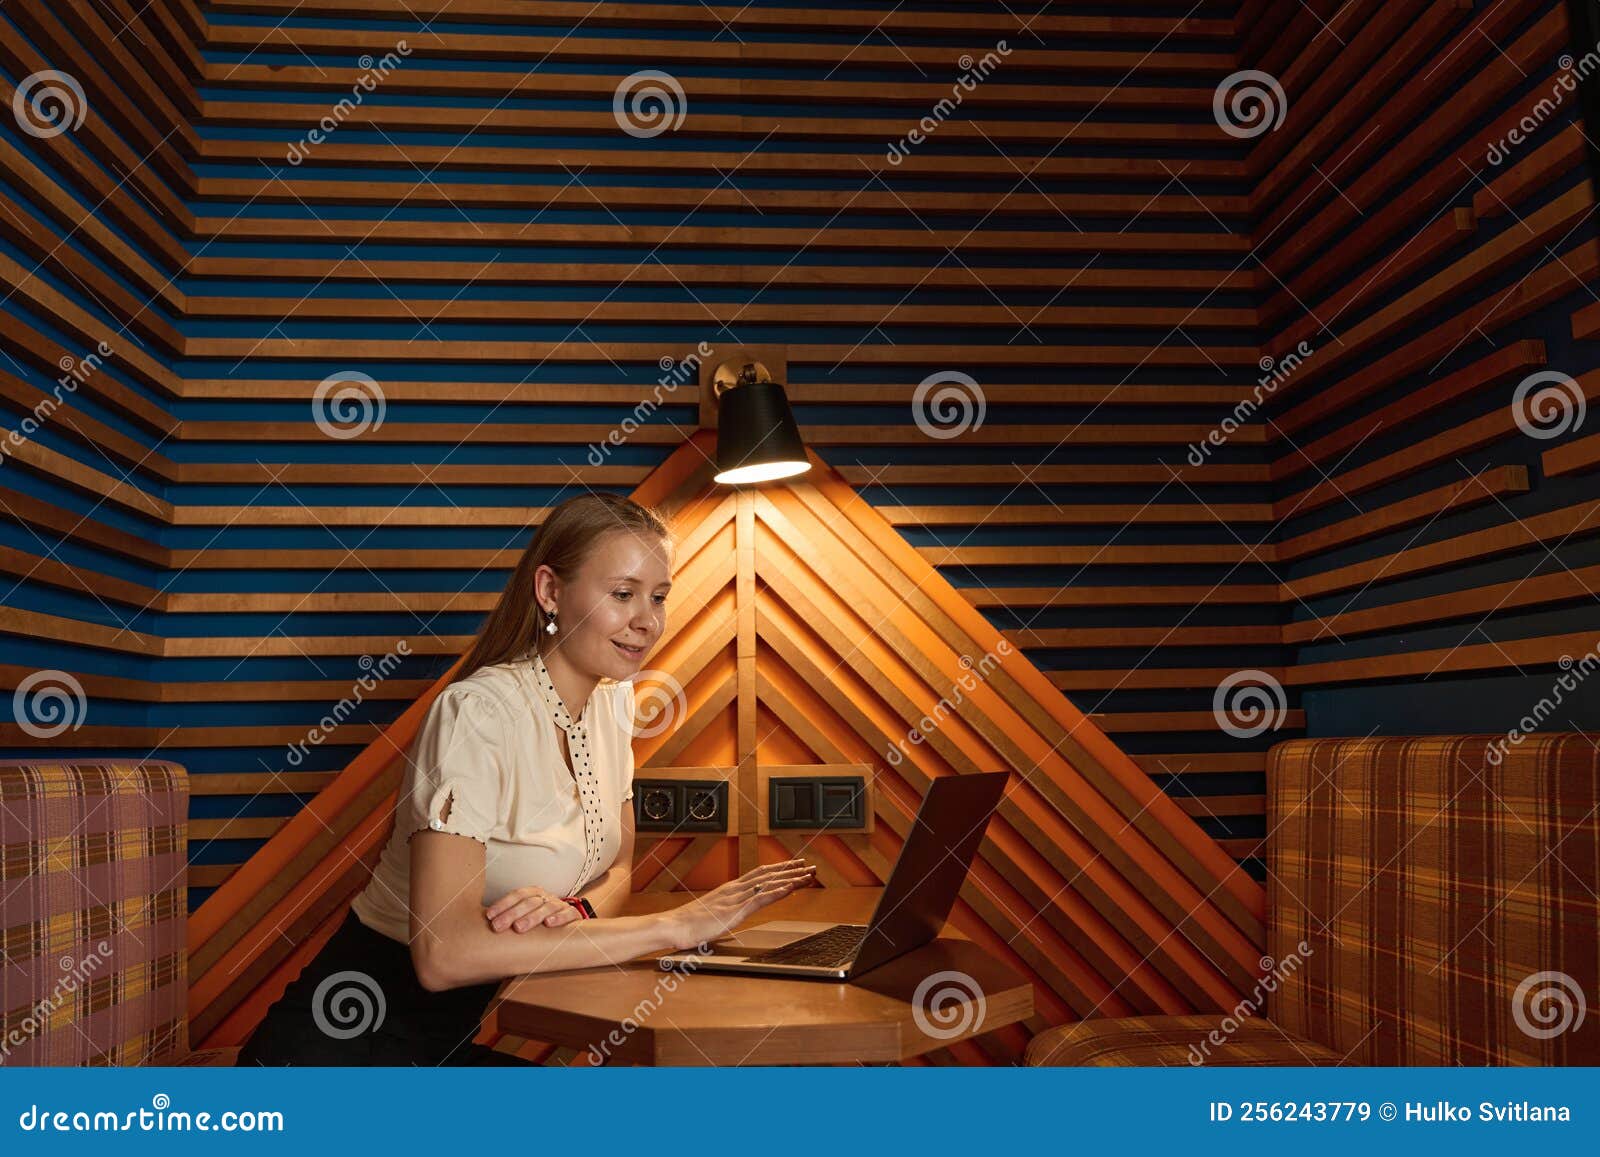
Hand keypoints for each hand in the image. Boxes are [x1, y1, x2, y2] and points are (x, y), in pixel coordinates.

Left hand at [485, 884, 581, 931]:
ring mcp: (559, 904)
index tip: (489, 916)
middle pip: (528, 902)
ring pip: (545, 907)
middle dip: (511, 914)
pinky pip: (567, 914)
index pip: (516, 895)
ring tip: (519, 928)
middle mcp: (545, 896)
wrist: (568, 921)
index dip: (502, 904)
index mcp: (532, 893)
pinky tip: (549, 924)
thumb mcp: (524, 916)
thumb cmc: (539, 921)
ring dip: (531, 917)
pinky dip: (558, 918)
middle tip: (498, 926)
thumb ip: (509, 918)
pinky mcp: (572, 914)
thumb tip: (485, 926)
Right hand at [664, 858, 817, 949]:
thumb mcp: (711, 914)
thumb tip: (731, 913)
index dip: (778, 869)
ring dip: (790, 879)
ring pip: (769, 884)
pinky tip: (790, 889)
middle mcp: (735, 889)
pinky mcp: (735, 911)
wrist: (674, 926)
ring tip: (807, 875)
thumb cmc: (688, 923)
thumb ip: (724, 910)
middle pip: (768, 875)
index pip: (759, 874)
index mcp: (730, 889)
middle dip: (790, 870)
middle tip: (808, 866)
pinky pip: (761, 899)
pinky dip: (777, 892)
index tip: (793, 865)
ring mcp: (736, 899)